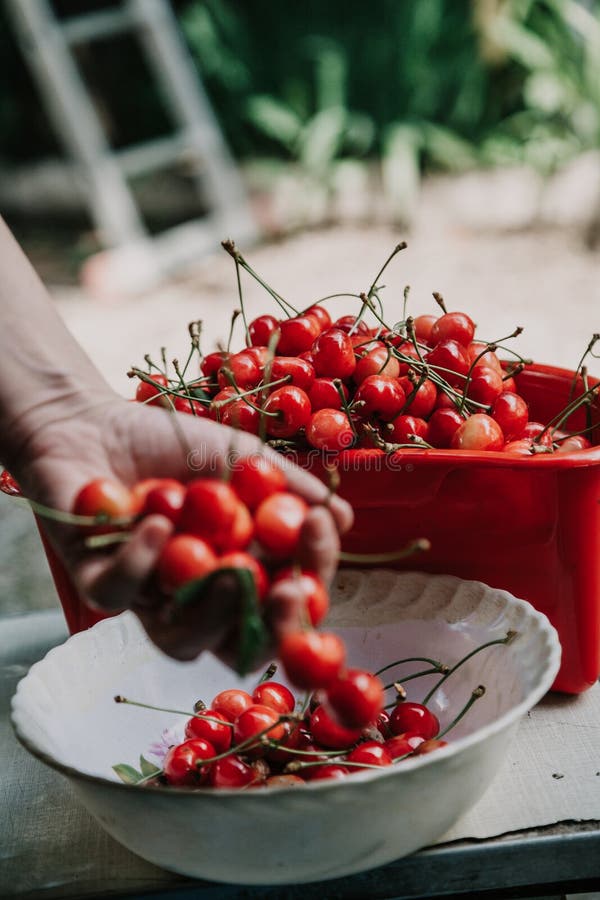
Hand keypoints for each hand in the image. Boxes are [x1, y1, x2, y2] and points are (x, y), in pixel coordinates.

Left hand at [11, 392, 352, 662]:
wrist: (96, 420)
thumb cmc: (172, 442)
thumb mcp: (243, 458)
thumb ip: (290, 487)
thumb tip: (342, 518)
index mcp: (238, 573)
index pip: (285, 602)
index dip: (309, 579)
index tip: (318, 532)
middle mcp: (196, 598)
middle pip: (239, 644)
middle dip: (272, 626)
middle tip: (288, 591)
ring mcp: (148, 597)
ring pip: (181, 641)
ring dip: (213, 614)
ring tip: (234, 573)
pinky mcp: (98, 582)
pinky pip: (121, 594)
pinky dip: (144, 562)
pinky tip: (161, 523)